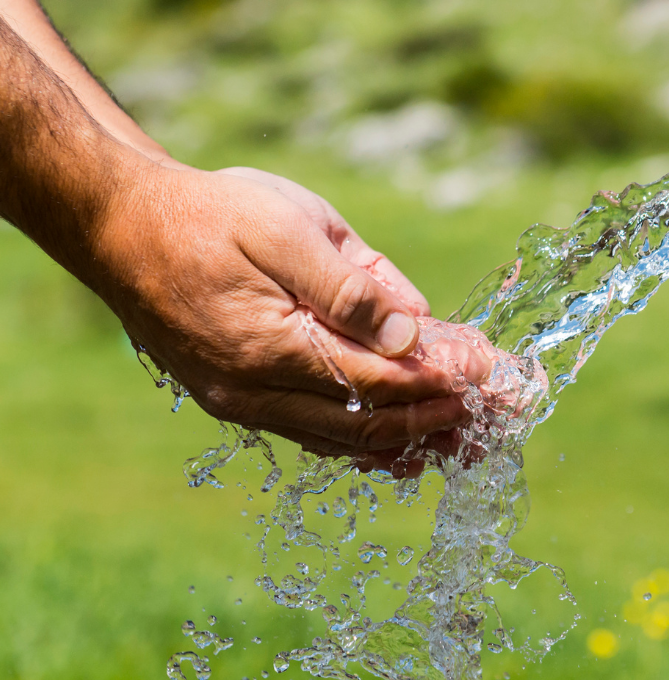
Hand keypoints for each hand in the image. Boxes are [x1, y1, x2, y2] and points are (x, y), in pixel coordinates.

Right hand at [92, 158, 491, 456]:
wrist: (122, 228)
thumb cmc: (210, 215)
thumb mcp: (287, 227)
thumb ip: (350, 286)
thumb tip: (413, 334)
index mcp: (272, 348)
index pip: (380, 382)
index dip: (441, 380)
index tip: (490, 373)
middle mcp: (256, 393)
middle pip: (369, 424)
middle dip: (438, 417)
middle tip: (495, 412)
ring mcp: (244, 404)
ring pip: (344, 440)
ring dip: (410, 437)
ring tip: (465, 435)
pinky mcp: (239, 401)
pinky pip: (315, 435)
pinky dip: (366, 440)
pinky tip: (404, 445)